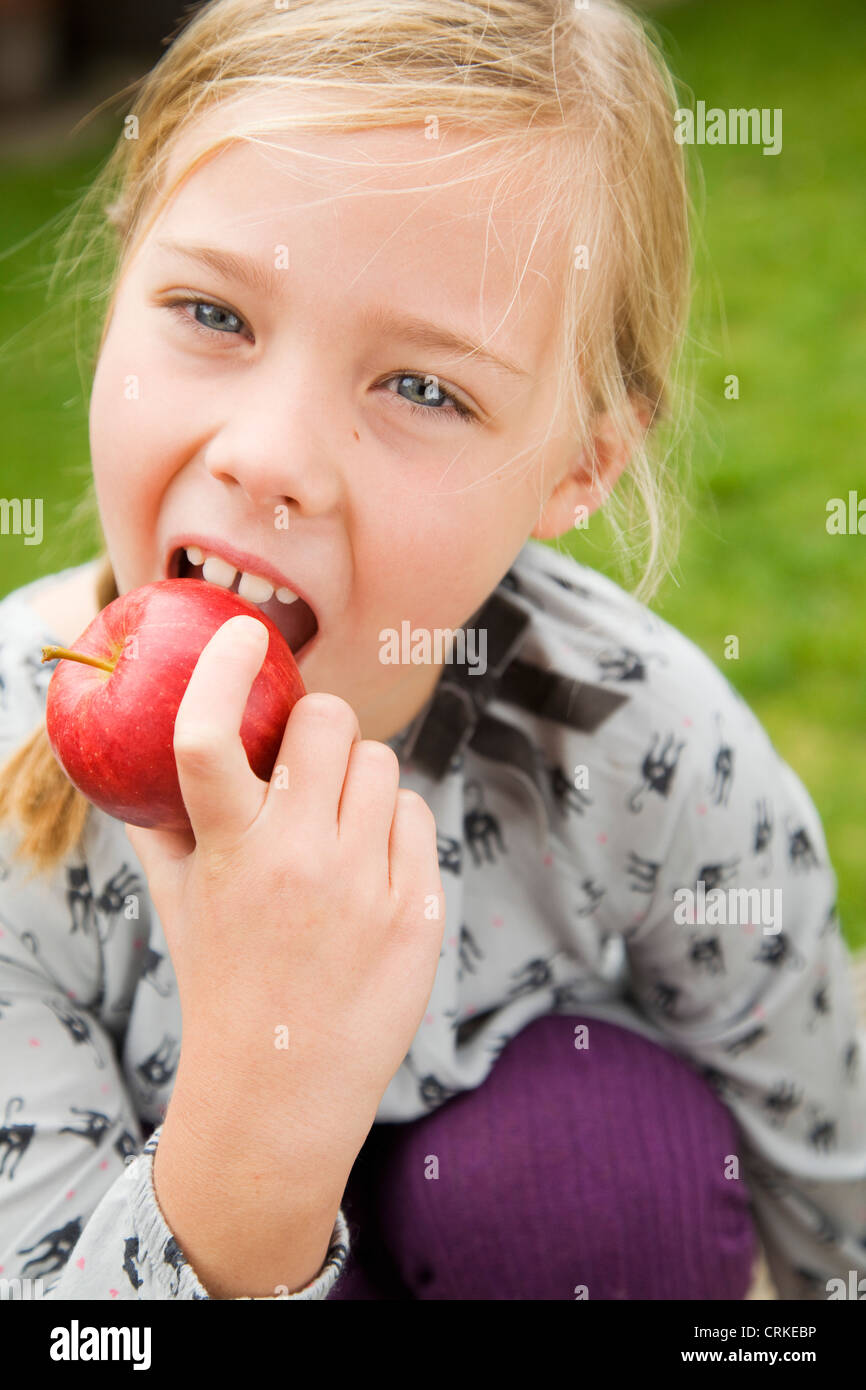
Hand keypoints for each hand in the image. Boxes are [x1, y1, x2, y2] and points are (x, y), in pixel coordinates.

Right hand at [125, 615, 444, 1180]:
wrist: (281, 1092)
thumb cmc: (223, 982)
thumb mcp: (179, 904)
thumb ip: (162, 826)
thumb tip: (143, 762)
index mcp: (228, 853)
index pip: (209, 739)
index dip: (223, 671)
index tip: (241, 634)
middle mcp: (299, 861)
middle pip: (329, 723)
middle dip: (318, 729)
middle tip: (308, 762)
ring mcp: (366, 887)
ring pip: (383, 765)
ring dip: (360, 782)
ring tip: (338, 832)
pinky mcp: (420, 911)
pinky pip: (418, 817)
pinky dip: (395, 831)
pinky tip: (371, 875)